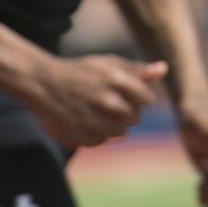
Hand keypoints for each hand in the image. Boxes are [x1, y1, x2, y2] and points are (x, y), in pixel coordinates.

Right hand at [24, 54, 167, 148]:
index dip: (139, 97)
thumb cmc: (81, 73)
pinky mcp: (82, 138)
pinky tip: (85, 120)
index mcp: (116, 79)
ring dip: (113, 125)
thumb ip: (137, 70)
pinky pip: (102, 141)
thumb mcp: (108, 64)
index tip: (128, 94)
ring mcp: (93, 121)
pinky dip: (97, 134)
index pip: (147, 99)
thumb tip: (163, 69)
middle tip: (109, 103)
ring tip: (97, 111)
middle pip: (135, 118)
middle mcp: (106, 101)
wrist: (43, 85)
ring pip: (121, 133)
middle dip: (127, 112)